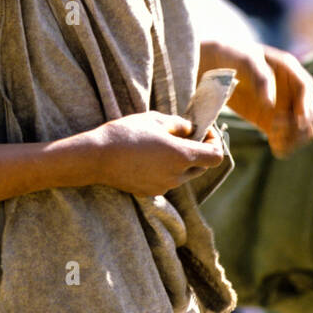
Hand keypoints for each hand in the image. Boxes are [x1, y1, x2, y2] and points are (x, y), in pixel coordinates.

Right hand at [86, 111, 224, 196]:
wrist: (96, 157)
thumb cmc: (126, 134)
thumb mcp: (155, 120)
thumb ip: (179, 125)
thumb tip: (191, 130)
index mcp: (182, 156)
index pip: (216, 156)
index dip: (215, 142)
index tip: (203, 131)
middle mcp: (176, 176)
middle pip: (202, 167)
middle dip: (199, 151)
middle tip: (185, 135)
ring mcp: (163, 186)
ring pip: (184, 175)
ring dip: (182, 161)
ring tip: (164, 145)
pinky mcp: (150, 192)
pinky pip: (167, 180)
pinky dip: (166, 170)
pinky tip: (149, 157)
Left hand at [198, 39, 312, 157]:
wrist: (214, 65)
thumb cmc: (232, 55)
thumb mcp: (246, 60)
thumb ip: (260, 78)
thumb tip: (270, 104)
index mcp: (288, 70)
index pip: (305, 87)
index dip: (306, 104)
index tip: (300, 119)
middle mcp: (290, 90)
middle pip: (310, 111)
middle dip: (300, 124)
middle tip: (277, 128)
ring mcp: (282, 107)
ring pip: (302, 129)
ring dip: (295, 138)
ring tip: (276, 140)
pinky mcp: (270, 122)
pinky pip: (286, 138)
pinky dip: (285, 145)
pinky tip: (275, 148)